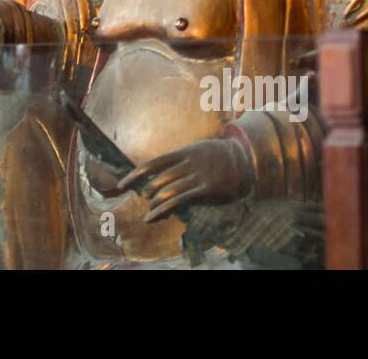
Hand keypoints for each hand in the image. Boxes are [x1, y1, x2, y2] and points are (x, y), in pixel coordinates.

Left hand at [116, 138, 253, 222]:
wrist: (245, 159)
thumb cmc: (217, 157)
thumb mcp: (197, 151)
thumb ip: (179, 160)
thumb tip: (159, 170)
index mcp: (183, 152)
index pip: (153, 164)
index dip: (135, 174)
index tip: (121, 184)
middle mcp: (188, 163)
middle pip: (159, 179)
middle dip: (147, 192)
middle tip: (144, 199)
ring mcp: (197, 175)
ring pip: (168, 191)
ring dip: (155, 204)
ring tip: (148, 213)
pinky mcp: (207, 189)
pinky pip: (181, 200)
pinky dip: (164, 209)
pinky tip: (154, 216)